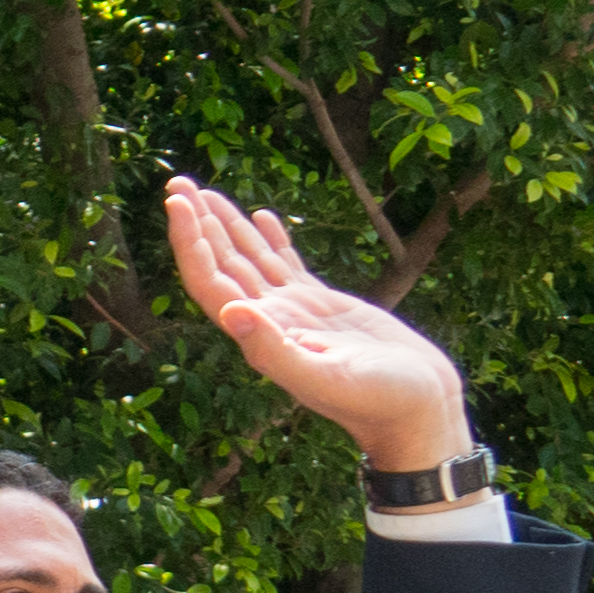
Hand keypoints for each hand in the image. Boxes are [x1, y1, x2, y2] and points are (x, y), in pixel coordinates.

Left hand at [164, 181, 474, 471]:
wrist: (416, 411)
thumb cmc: (377, 402)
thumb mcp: (326, 378)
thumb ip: (276, 351)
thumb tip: (232, 313)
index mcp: (260, 336)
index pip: (211, 281)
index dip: (190, 242)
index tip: (177, 202)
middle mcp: (268, 321)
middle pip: (223, 263)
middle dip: (199, 224)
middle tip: (178, 181)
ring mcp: (294, 312)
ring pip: (251, 259)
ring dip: (226, 227)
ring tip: (206, 191)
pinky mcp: (321, 306)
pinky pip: (287, 265)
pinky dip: (271, 240)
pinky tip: (260, 216)